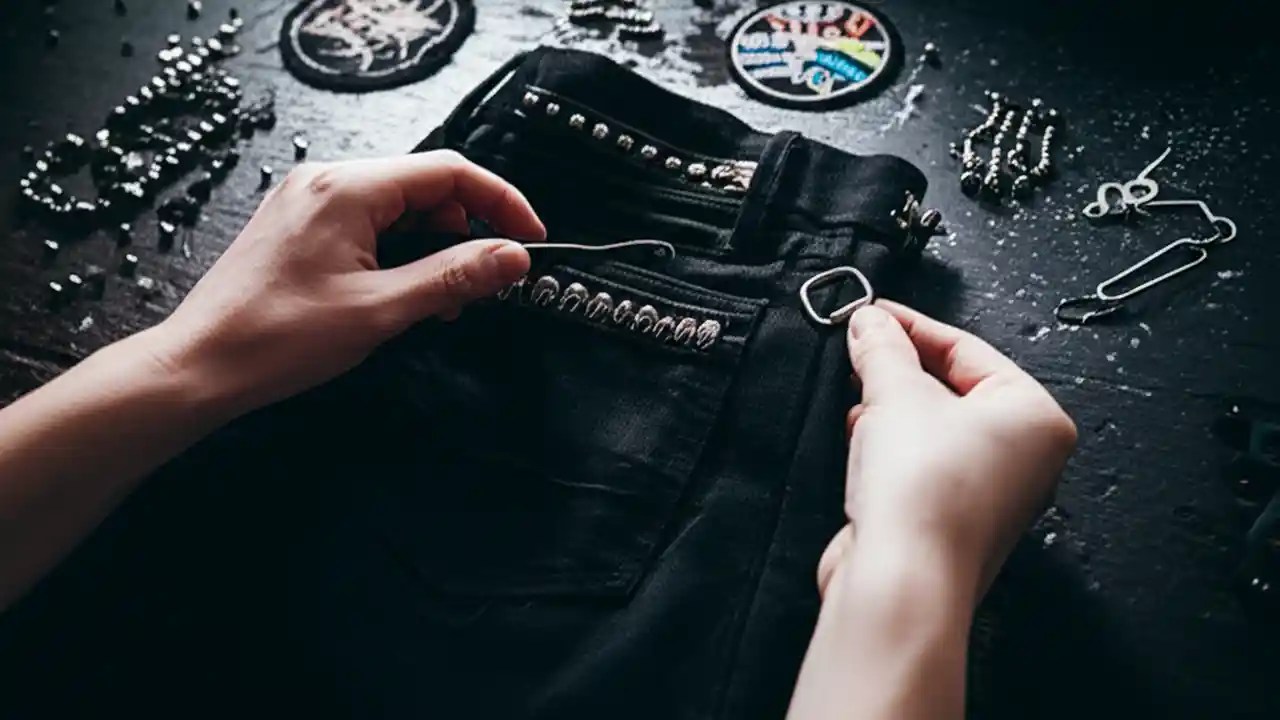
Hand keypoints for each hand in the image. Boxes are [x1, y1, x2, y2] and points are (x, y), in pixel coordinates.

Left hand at [148, 151, 544, 416]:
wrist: (201, 366)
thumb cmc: (275, 338)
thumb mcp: (381, 310)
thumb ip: (454, 277)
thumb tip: (511, 257)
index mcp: (346, 189)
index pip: (449, 172)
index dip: (500, 202)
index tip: (528, 238)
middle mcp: (326, 182)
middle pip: (426, 188)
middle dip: (464, 233)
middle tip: (479, 286)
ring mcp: (310, 202)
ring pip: (400, 209)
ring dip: (432, 250)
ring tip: (436, 303)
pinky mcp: (302, 226)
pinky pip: (370, 225)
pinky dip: (399, 255)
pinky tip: (401, 296)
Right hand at [817, 301, 1076, 605]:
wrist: (903, 578)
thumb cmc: (926, 494)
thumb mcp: (896, 392)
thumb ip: (882, 348)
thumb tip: (870, 322)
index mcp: (1036, 418)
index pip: (968, 349)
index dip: (912, 326)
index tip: (872, 314)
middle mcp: (1025, 458)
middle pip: (953, 388)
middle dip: (900, 369)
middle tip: (859, 346)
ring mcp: (990, 494)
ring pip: (934, 428)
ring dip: (891, 408)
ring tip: (858, 395)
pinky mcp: (951, 522)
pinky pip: (921, 466)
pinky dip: (890, 447)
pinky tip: (861, 439)